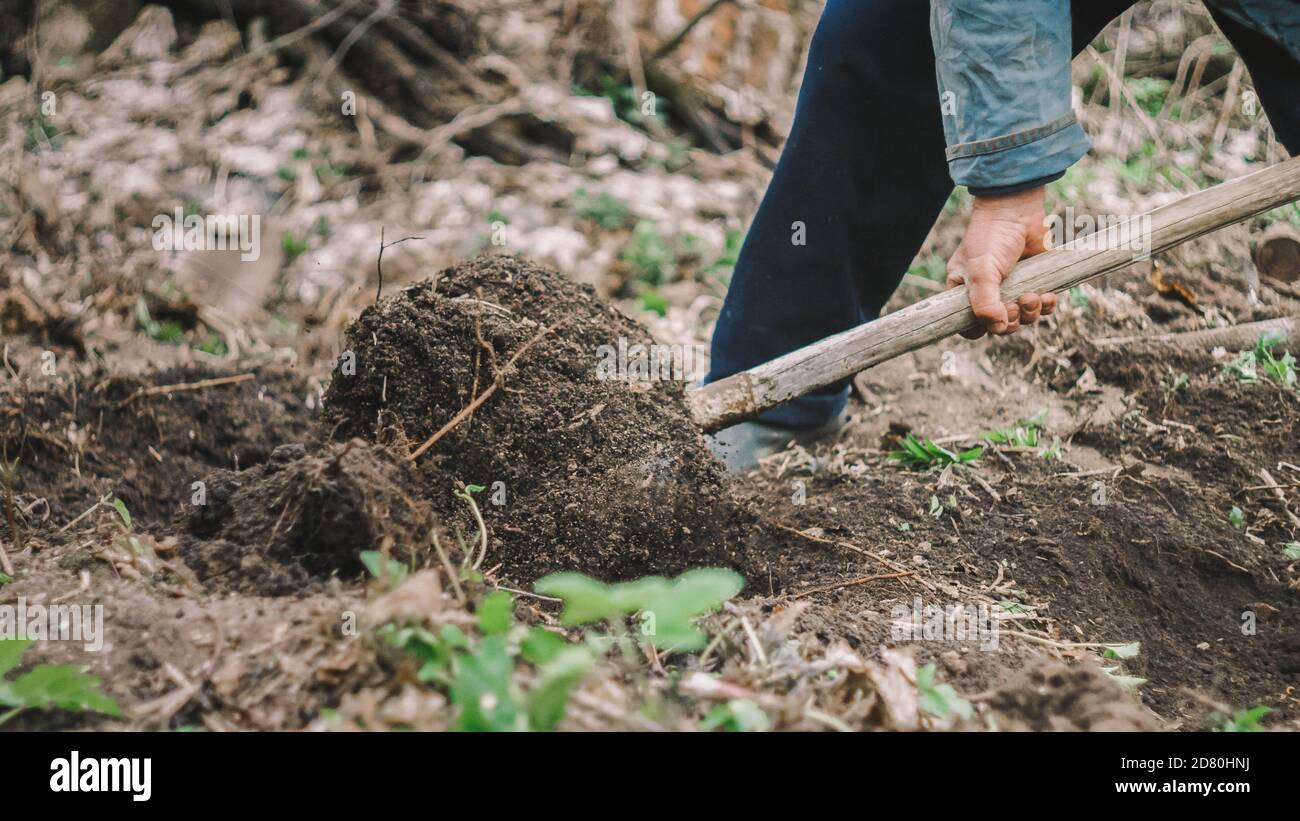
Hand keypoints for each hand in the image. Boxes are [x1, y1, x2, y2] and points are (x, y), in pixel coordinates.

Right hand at [945, 186, 1057, 337]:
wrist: (1017, 211)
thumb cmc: (990, 237)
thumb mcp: (980, 271)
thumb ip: (984, 303)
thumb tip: (998, 327)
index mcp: (966, 292)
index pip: (969, 325)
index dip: (980, 329)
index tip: (990, 323)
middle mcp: (989, 293)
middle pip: (1000, 326)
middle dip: (1010, 321)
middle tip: (1014, 305)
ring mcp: (1014, 289)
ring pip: (1024, 318)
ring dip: (1030, 313)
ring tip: (1032, 296)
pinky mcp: (1036, 281)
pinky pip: (1043, 306)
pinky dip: (1047, 305)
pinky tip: (1047, 295)